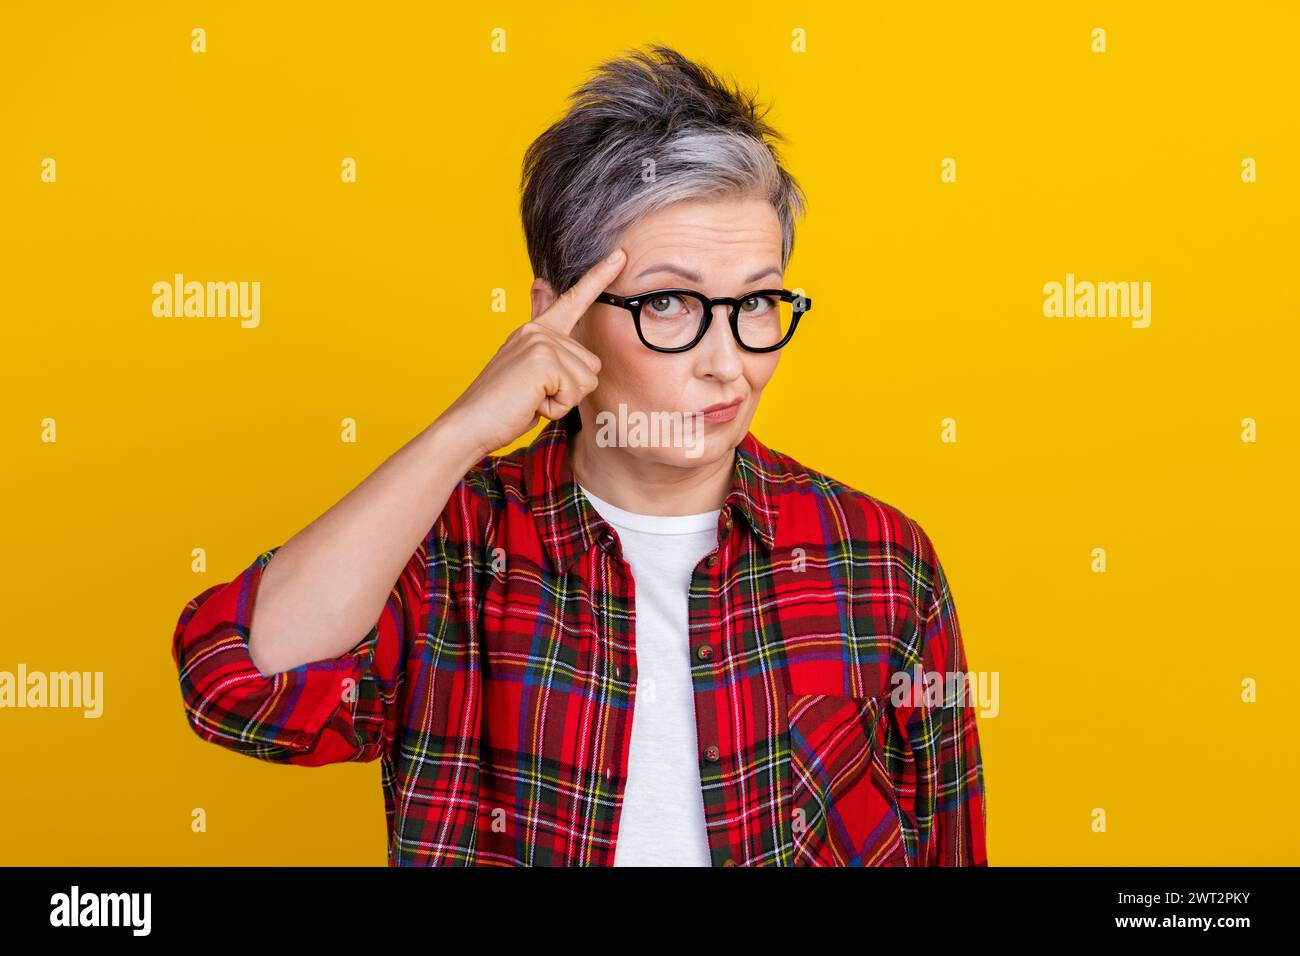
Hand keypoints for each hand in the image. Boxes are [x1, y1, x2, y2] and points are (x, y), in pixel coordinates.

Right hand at [439, 247, 625, 457]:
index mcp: (536, 330)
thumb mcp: (527, 368)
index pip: (573, 300)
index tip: (620, 255)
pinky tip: (531, 403)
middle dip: (569, 391)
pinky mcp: (543, 361)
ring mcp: (541, 343)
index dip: (598, 278)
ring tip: (531, 399)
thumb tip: (542, 291)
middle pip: (591, 364)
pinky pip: (574, 393)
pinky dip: (556, 409)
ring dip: (563, 400)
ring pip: (586, 380)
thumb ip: (544, 342)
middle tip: (535, 395)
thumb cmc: (501, 404)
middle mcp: (539, 331)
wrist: (470, 423)